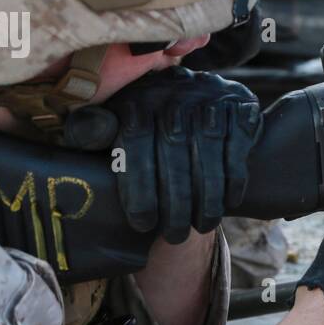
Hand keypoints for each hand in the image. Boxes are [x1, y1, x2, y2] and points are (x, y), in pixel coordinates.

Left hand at [64, 67, 260, 242]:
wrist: (194, 96)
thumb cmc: (146, 125)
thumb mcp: (114, 124)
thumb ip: (92, 132)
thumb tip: (83, 134)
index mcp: (137, 97)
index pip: (135, 141)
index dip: (139, 186)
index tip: (142, 223)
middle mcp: (173, 90)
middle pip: (174, 151)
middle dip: (176, 201)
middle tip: (175, 235)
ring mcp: (210, 93)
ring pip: (209, 152)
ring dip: (207, 197)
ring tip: (203, 225)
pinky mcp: (240, 102)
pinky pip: (237, 146)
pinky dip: (234, 178)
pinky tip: (229, 202)